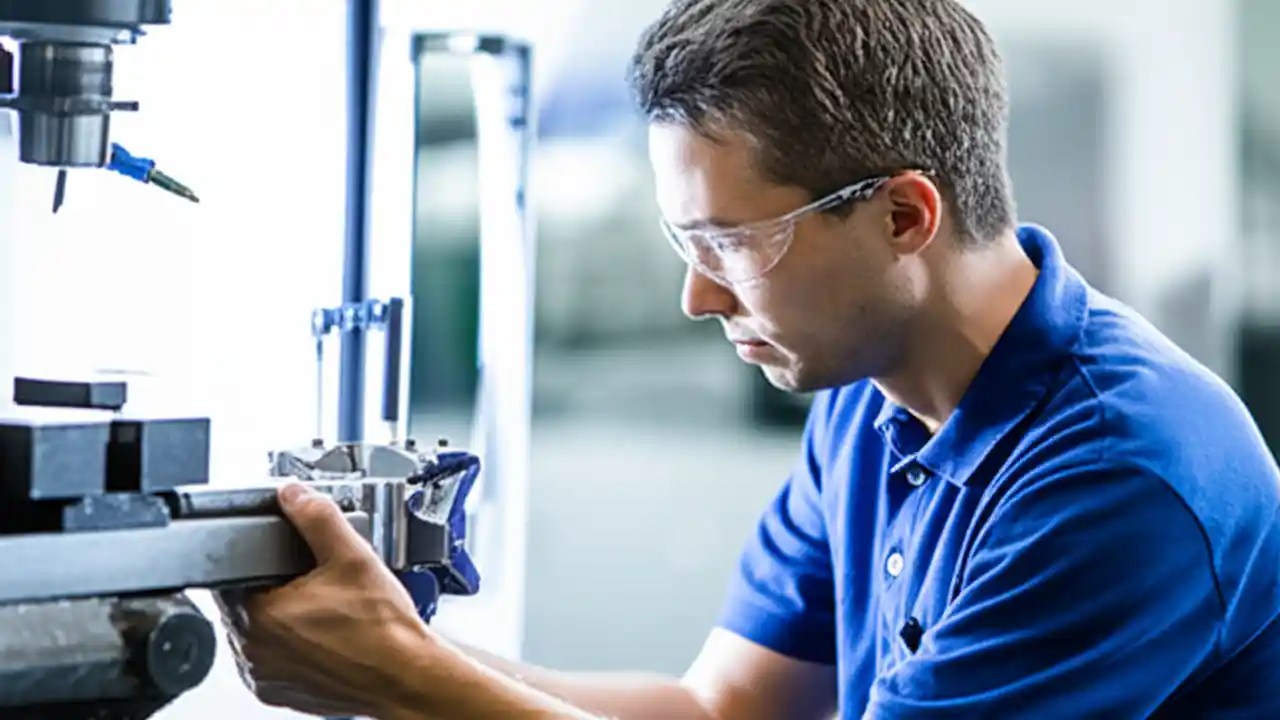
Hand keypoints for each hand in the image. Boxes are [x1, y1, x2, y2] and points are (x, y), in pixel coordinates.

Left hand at [219, 482, 433, 717]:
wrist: (408, 678)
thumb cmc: (384, 631)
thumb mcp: (353, 556)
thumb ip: (317, 517)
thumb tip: (294, 494)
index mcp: (258, 615)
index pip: (232, 573)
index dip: (259, 558)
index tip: (285, 557)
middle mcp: (252, 651)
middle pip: (246, 602)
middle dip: (274, 587)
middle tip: (316, 582)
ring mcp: (265, 677)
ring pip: (259, 632)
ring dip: (280, 618)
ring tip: (325, 611)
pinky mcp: (280, 694)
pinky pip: (274, 660)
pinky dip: (292, 646)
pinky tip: (325, 636)